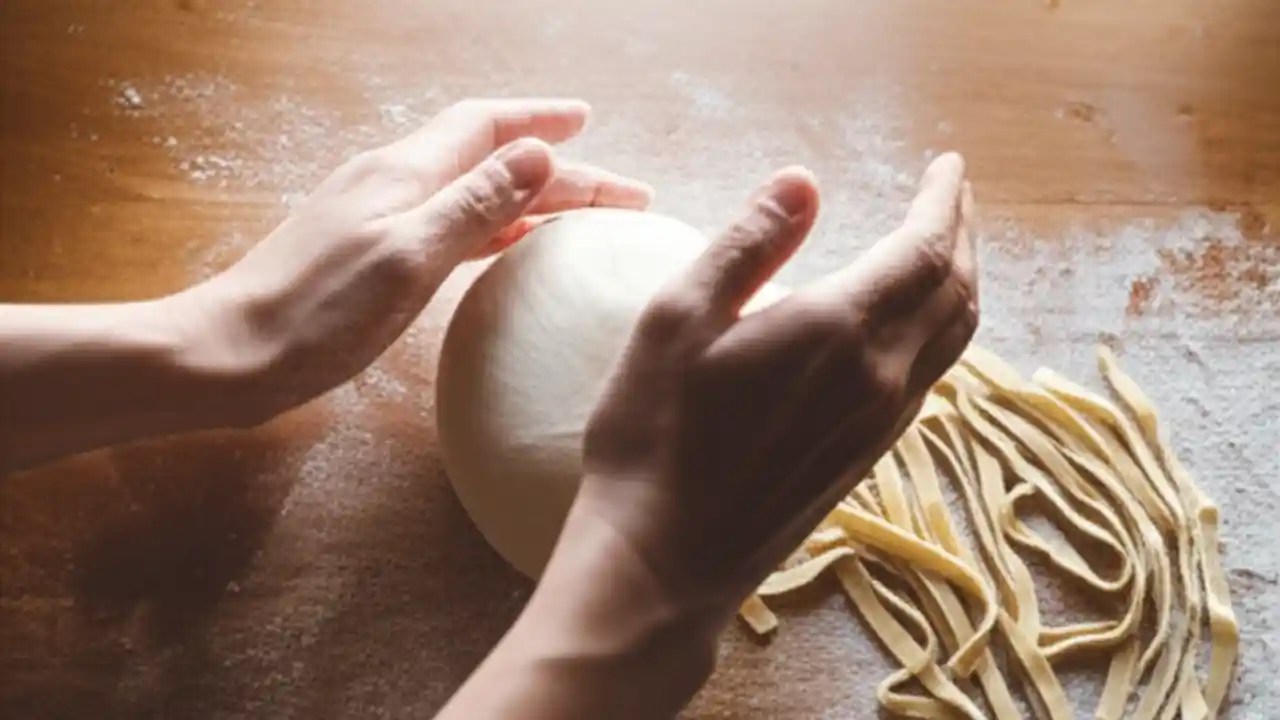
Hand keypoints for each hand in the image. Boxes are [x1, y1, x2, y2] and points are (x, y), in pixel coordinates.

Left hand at [176, 98, 652, 423]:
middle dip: (559, 171)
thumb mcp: (407, 257)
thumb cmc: (317, 314)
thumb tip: (537, 153)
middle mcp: (394, 183)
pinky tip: (511, 245)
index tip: (589, 120)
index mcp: (404, 173)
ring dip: (532, 199)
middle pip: (490, 160)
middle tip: (622, 195)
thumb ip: (473, 203)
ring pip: (475, 193)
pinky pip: (451, 225)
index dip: (541, 118)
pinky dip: (494, 227)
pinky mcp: (371, 253)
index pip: (486, 126)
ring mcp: (380, 217)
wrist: (232, 354)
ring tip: (583, 216)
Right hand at [568, 153, 976, 628]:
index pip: (925, 249)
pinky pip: (930, 377)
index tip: (949, 165)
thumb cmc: (654, 436)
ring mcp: (879, 424)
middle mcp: (879, 377)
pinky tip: (911, 324)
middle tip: (952, 195)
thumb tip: (804, 181)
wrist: (665, 561)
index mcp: (837, 331)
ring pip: (953, 339)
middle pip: (955, 291)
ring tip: (944, 248)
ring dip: (960, 282)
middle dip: (963, 234)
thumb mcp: (676, 319)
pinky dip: (941, 330)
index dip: (946, 201)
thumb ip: (747, 243)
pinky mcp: (866, 457)